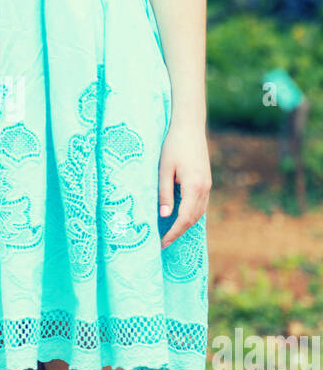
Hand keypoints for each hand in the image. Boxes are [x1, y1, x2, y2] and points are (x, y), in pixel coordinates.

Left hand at [158, 119, 210, 250]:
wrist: (190, 126)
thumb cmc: (173, 145)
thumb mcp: (164, 169)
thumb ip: (164, 193)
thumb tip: (164, 215)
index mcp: (194, 187)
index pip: (184, 218)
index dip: (173, 233)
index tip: (162, 243)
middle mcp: (204, 189)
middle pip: (193, 219)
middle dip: (178, 233)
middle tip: (163, 243)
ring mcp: (207, 185)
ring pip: (199, 213)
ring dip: (185, 225)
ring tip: (170, 233)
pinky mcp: (206, 181)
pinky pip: (201, 204)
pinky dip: (191, 214)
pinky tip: (180, 217)